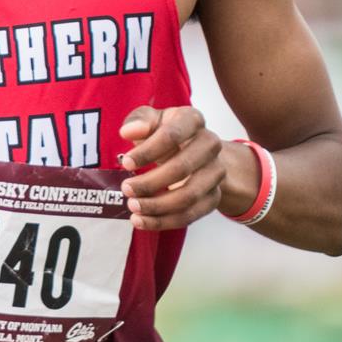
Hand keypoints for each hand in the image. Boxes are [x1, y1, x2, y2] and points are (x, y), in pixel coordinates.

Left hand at [117, 104, 234, 230]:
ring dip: (157, 206)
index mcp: (192, 120)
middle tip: (126, 189)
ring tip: (133, 207)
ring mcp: (215, 173)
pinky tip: (142, 221)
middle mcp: (210, 145)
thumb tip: (128, 131)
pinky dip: (163, 221)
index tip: (126, 163)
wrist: (193, 151)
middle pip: (181, 168)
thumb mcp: (151, 120)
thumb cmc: (166, 134)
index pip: (171, 135)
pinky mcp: (213, 197)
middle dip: (150, 182)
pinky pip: (189, 215)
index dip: (147, 151)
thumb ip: (139, 121)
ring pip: (188, 196)